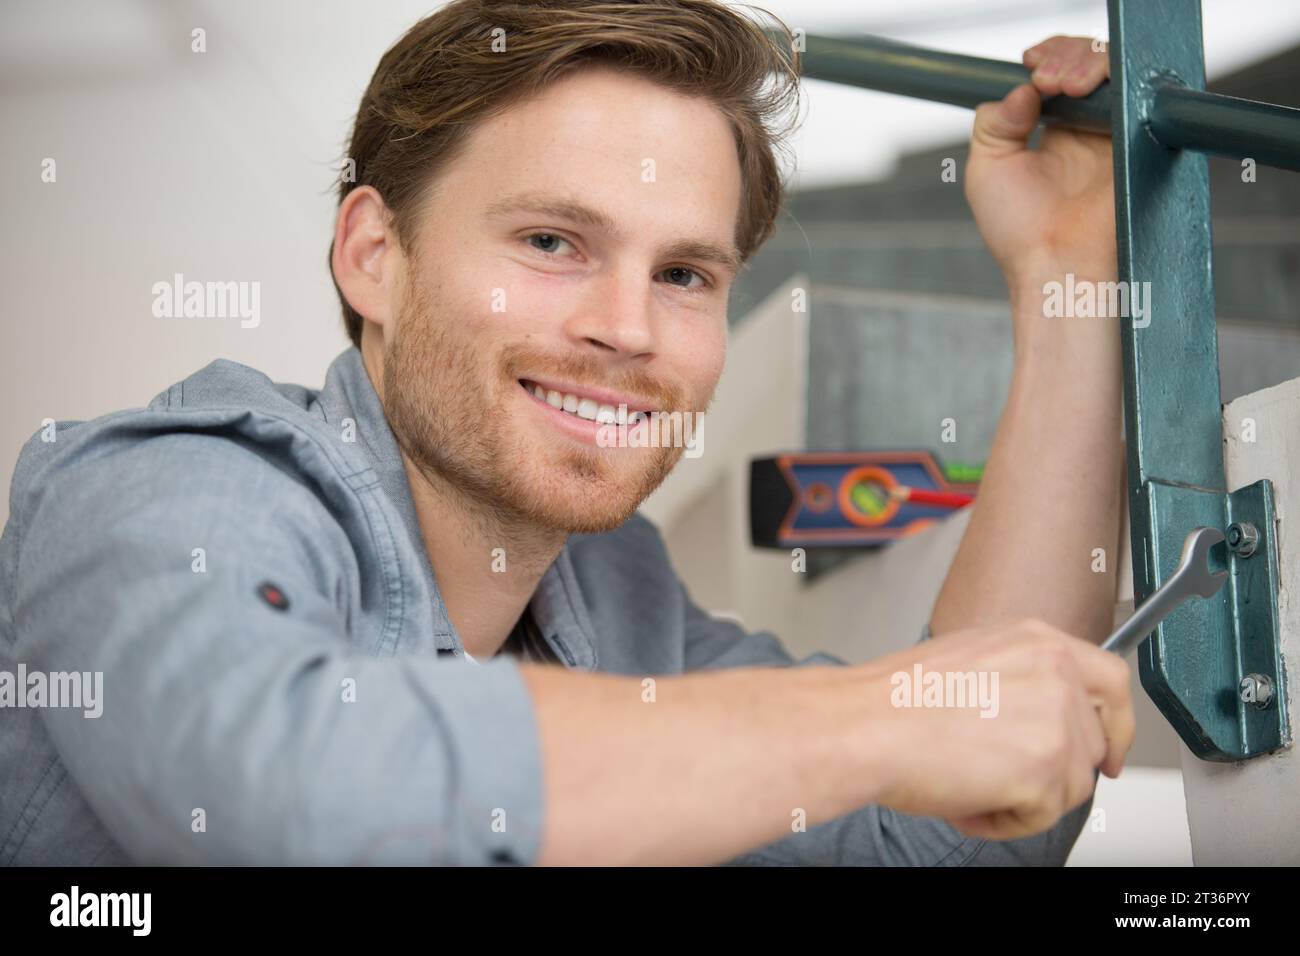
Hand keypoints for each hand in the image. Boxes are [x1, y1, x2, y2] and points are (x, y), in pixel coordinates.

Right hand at [862, 618, 1135, 841]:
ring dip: (1024, 798)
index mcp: (1037, 640)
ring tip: (969, 785)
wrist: (865, 727)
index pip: (1112, 679)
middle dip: (1059, 771)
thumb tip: (1038, 716)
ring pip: (1071, 784)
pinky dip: (1004, 821)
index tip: (1110, 751)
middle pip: (1095, 741)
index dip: (1116, 722)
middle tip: (1019, 782)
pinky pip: (1043, 816)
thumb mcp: (971, 660)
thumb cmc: (895, 700)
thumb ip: (1020, 678)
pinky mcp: (1047, 768)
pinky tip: (966, 800)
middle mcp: (1057, 673)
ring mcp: (1057, 720)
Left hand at [964, 36, 1116, 288]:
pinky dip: (1114, 76)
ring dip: (1085, 62)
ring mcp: (1118, 134)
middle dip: (1065, 57)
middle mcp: (1089, 130)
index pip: (1058, 75)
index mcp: (1055, 134)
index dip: (1047, 59)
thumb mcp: (987, 170)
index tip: (1030, 65)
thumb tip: (1021, 87)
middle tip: (1046, 80)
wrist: (1058, 265)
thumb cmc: (1020, 234)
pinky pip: (1140, 91)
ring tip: (1064, 86)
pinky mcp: (1142, 141)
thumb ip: (993, 123)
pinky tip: (1085, 89)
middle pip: (1088, 64)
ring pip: (1115, 70)